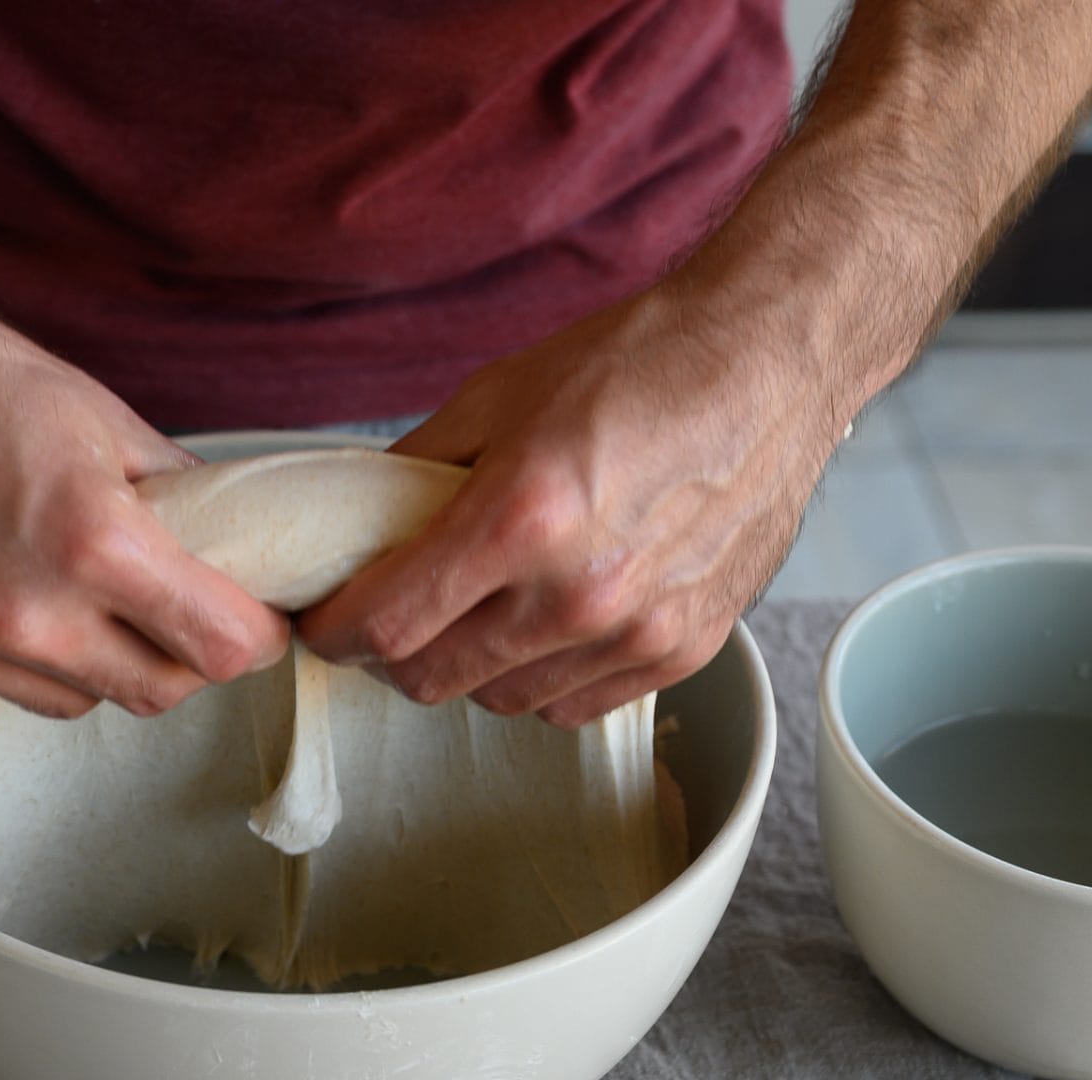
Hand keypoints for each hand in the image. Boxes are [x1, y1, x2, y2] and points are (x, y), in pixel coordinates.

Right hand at [0, 268, 288, 716]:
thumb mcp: (101, 417)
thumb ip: (181, 497)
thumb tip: (240, 548)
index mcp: (91, 544)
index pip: (217, 649)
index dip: (253, 640)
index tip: (256, 626)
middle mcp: (21, 615)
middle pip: (152, 694)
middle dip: (182, 660)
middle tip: (176, 616)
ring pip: (68, 700)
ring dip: (89, 660)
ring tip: (62, 585)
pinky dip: (2, 656)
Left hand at [300, 282, 839, 726]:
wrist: (770, 362)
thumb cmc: (637, 364)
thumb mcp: (497, 394)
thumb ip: (414, 470)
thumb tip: (354, 524)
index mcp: (518, 519)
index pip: (386, 624)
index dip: (333, 633)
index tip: (321, 625)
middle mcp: (577, 592)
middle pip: (432, 679)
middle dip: (391, 655)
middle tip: (389, 617)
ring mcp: (635, 631)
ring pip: (501, 702)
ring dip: (469, 668)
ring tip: (477, 612)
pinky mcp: (682, 651)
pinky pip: (574, 706)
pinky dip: (541, 678)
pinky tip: (544, 625)